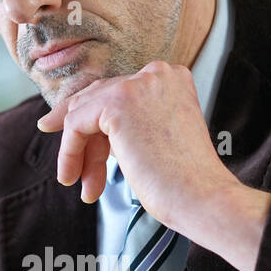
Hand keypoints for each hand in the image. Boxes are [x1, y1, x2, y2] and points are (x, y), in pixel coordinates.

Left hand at [36, 60, 270, 270]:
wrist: (201, 196)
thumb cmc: (185, 181)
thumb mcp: (157, 137)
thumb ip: (131, 122)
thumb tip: (89, 128)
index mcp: (172, 78)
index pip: (117, 92)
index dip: (94, 121)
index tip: (75, 142)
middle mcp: (156, 73)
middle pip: (98, 101)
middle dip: (85, 142)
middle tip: (79, 177)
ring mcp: (137, 84)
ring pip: (83, 112)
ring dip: (78, 153)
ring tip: (84, 188)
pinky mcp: (117, 102)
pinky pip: (75, 124)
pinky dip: (69, 152)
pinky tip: (72, 175)